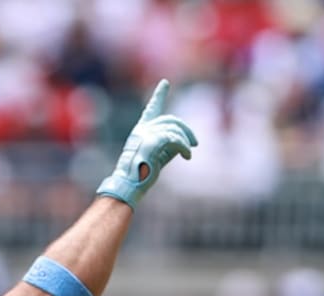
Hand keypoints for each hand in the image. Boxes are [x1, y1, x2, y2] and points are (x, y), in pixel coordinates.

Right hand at [96, 79, 196, 209]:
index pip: (152, 108)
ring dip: (185, 142)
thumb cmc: (142, 173)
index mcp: (141, 130)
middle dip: (186, 130)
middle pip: (171, 120)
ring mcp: (145, 135)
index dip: (159, 95)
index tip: (165, 83)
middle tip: (195, 143)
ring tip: (188, 153)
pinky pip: (174, 139)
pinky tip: (187, 156)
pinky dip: (184, 147)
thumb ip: (169, 143)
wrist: (129, 184)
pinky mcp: (151, 142)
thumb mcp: (159, 154)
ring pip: (174, 130)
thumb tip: (184, 139)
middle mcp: (142, 129)